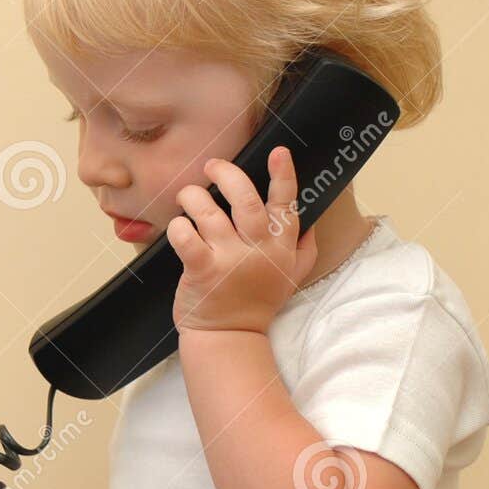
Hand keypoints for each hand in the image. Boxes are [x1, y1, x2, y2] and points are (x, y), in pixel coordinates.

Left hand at [166, 146, 318, 335]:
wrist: (230, 337)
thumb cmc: (257, 303)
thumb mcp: (290, 277)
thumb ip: (303, 250)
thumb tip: (311, 225)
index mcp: (280, 247)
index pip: (285, 205)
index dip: (283, 176)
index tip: (278, 152)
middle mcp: (257, 251)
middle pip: (247, 201)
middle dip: (229, 175)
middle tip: (212, 166)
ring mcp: (229, 261)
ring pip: (210, 214)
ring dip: (194, 197)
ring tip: (187, 195)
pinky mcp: (202, 271)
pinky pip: (187, 238)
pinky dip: (179, 226)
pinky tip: (178, 226)